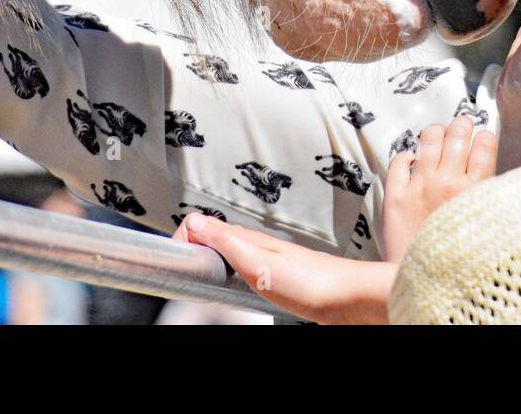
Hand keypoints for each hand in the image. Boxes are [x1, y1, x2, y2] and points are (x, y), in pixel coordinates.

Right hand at [173, 214, 396, 324]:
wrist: (348, 298)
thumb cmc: (311, 282)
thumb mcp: (259, 262)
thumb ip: (227, 241)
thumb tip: (194, 222)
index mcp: (247, 239)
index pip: (202, 226)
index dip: (183, 238)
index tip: (172, 257)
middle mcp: (256, 245)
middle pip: (211, 239)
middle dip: (190, 247)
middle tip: (175, 263)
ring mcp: (266, 260)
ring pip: (226, 253)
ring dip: (207, 257)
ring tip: (193, 269)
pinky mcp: (276, 276)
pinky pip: (242, 268)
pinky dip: (227, 271)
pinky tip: (229, 282)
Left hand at [381, 114, 496, 263]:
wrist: (423, 284)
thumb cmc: (459, 259)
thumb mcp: (486, 226)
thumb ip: (486, 197)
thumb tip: (487, 172)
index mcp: (475, 191)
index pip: (484, 145)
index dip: (484, 136)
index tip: (482, 137)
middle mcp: (447, 183)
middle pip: (457, 135)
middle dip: (461, 124)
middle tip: (462, 125)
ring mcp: (419, 186)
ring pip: (428, 139)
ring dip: (435, 131)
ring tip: (438, 133)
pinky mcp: (395, 195)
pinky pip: (399, 160)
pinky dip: (406, 155)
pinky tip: (412, 159)